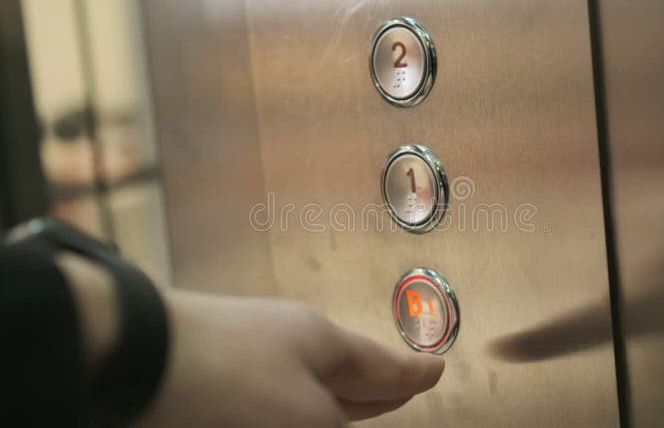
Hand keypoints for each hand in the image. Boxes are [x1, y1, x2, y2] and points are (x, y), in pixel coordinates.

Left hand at [135, 290, 444, 427]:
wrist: (130, 355)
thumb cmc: (228, 385)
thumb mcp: (302, 418)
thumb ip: (336, 422)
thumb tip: (347, 414)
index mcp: (322, 343)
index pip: (380, 368)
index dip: (411, 377)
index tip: (436, 371)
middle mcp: (288, 340)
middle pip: (345, 370)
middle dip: (376, 384)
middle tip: (404, 386)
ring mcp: (247, 348)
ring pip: (304, 381)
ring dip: (331, 399)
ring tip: (354, 404)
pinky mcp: (210, 366)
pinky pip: (267, 388)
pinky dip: (288, 403)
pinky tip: (280, 409)